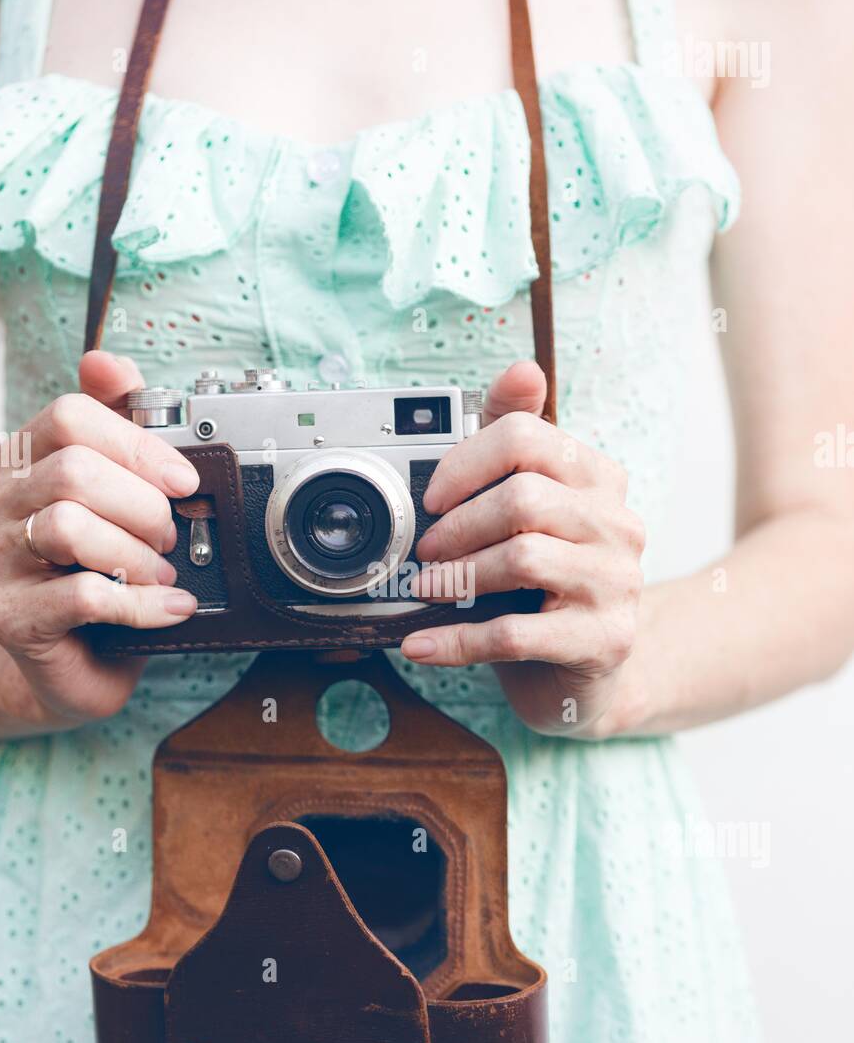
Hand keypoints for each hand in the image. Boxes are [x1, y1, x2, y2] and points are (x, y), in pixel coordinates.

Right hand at [0, 351, 199, 728]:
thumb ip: (112, 428)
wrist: (64, 663)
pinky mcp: (10, 616)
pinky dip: (141, 603)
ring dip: (135, 552)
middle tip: (168, 535)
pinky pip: (82, 596)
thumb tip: (108, 362)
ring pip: (69, 527)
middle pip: (74, 471)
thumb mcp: (106, 497)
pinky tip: (166, 607)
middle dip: (143, 504)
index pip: (68, 416)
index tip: (182, 477)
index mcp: (23, 463)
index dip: (136, 442)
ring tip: (158, 572)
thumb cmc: (88, 572)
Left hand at [400, 361, 644, 735]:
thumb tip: (521, 369)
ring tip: (426, 589)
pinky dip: (457, 639)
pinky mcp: (604, 640)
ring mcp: (617, 582)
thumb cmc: (546, 586)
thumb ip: (515, 447)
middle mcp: (618, 523)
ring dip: (457, 576)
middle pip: (523, 498)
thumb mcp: (531, 514)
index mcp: (598, 479)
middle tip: (424, 552)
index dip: (465, 462)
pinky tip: (423, 644)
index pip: (528, 438)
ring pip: (523, 559)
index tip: (431, 497)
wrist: (589, 673)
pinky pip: (516, 633)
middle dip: (457, 525)